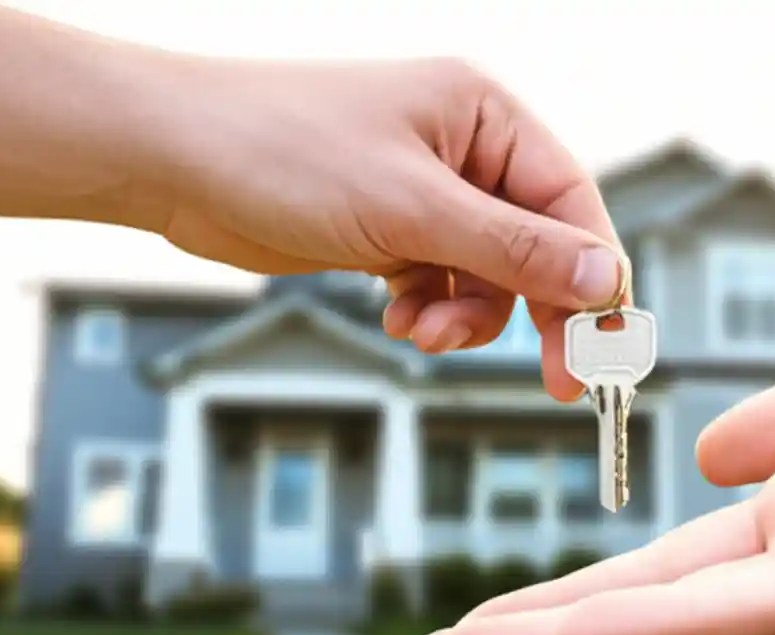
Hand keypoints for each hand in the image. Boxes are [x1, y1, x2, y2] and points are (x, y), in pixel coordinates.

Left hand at [150, 57, 624, 399]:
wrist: (170, 158)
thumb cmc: (282, 150)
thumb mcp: (412, 208)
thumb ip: (515, 249)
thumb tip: (604, 281)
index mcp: (485, 114)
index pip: (571, 202)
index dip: (593, 278)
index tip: (601, 348)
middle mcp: (464, 148)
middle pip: (538, 244)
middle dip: (535, 310)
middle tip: (555, 380)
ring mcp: (426, 191)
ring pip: (489, 274)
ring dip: (467, 316)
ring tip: (421, 331)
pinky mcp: (391, 228)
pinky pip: (442, 282)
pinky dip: (430, 310)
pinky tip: (397, 318)